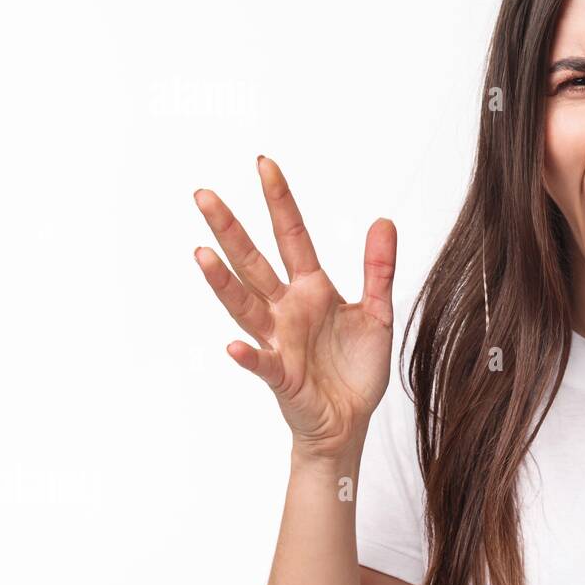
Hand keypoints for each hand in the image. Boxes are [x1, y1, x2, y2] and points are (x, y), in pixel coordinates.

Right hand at [193, 156, 397, 459]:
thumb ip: (378, 269)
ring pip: (245, 305)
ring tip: (201, 255)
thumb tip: (383, 220)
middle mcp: (287, 309)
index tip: (264, 163)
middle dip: (230, 229)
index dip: (279, 201)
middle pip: (254, 262)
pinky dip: (248, 356)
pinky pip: (262, 364)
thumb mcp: (377, 313)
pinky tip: (234, 346)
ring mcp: (279, 341)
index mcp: (312, 289)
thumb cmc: (356, 369)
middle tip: (203, 194)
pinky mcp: (282, 376)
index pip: (292, 236)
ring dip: (222, 282)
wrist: (350, 421)